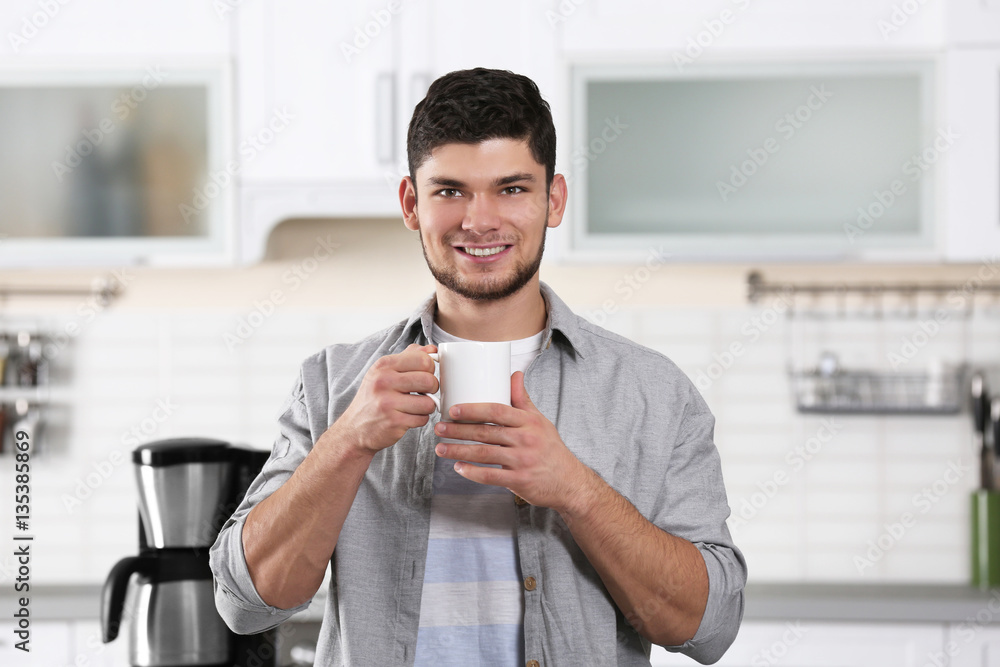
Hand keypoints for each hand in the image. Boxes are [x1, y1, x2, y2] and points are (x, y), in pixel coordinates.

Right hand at [331, 344, 438, 454]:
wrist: (354, 427)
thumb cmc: (373, 398)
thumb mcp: (384, 372)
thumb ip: (409, 357)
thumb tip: (432, 349)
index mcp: (384, 365)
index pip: (423, 359)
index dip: (430, 368)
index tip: (424, 374)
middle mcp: (384, 381)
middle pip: (428, 380)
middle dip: (432, 388)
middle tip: (424, 392)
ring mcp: (388, 403)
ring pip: (428, 402)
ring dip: (427, 406)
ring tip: (416, 406)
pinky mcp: (393, 422)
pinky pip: (422, 419)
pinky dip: (419, 419)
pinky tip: (408, 417)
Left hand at [433, 371, 590, 511]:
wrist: (569, 482)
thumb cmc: (550, 449)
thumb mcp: (540, 421)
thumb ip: (523, 399)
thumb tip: (514, 373)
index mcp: (529, 422)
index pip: (497, 410)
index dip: (473, 409)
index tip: (453, 409)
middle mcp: (526, 439)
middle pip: (486, 432)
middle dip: (458, 430)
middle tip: (439, 428)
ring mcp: (522, 461)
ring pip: (484, 454)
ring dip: (459, 451)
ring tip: (440, 449)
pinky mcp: (519, 480)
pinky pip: (491, 476)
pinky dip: (472, 473)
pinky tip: (458, 468)